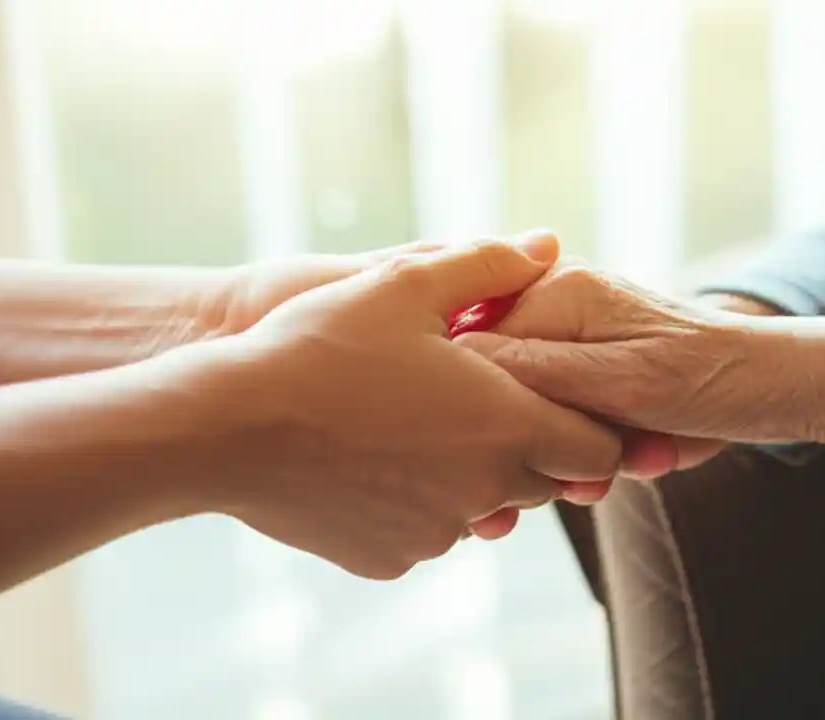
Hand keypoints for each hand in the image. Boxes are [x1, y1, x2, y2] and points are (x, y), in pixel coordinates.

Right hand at [149, 234, 621, 578]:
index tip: (561, 399)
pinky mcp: (388, 560)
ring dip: (467, 473)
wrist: (226, 429)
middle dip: (526, 443)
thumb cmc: (319, 346)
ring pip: (480, 508)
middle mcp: (484, 493)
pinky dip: (414, 503)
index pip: (598, 450)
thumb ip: (488, 265)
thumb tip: (548, 244)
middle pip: (542, 481)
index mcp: (507, 426)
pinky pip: (424, 531)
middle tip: (474, 398)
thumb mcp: (404, 283)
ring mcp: (435, 535)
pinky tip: (369, 459)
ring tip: (410, 422)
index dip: (590, 423)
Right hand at [455, 263, 824, 469]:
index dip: (489, 410)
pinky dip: (578, 451)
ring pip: (524, 409)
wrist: (773, 386)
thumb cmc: (708, 378)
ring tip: (609, 479)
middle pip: (498, 383)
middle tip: (581, 484)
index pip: (478, 347)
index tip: (516, 463)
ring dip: (562, 455)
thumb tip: (461, 359)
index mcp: (556, 288)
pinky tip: (615, 470)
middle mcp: (554, 303)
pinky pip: (552, 415)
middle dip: (532, 442)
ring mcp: (567, 337)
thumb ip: (537, 369)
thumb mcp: (619, 381)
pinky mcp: (581, 370)